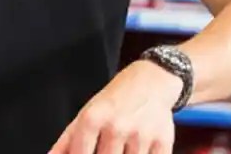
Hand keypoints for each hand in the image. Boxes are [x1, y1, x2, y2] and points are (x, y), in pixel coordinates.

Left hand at [49, 61, 182, 153]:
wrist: (151, 82)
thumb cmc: (114, 101)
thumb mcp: (86, 113)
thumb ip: (67, 140)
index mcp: (92, 119)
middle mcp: (116, 127)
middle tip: (104, 149)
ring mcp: (140, 136)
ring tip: (118, 147)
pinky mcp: (163, 142)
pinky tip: (135, 150)